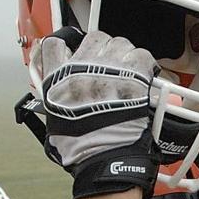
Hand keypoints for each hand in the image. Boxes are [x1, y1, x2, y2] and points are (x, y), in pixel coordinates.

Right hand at [30, 29, 159, 198]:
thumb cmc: (81, 147)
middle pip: (94, 38)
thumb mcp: (54, 119)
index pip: (54, 44)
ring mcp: (108, 69)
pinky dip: (145, 64)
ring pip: (120, 43)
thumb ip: (54, 96)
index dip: (67, 45)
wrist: (104, 160)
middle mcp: (81, 68)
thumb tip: (57, 86)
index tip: (74, 50)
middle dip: (103, 51)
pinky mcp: (134, 76)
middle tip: (109, 68)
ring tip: (127, 75)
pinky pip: (142, 55)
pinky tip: (143, 77)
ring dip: (125, 56)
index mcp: (58, 78)